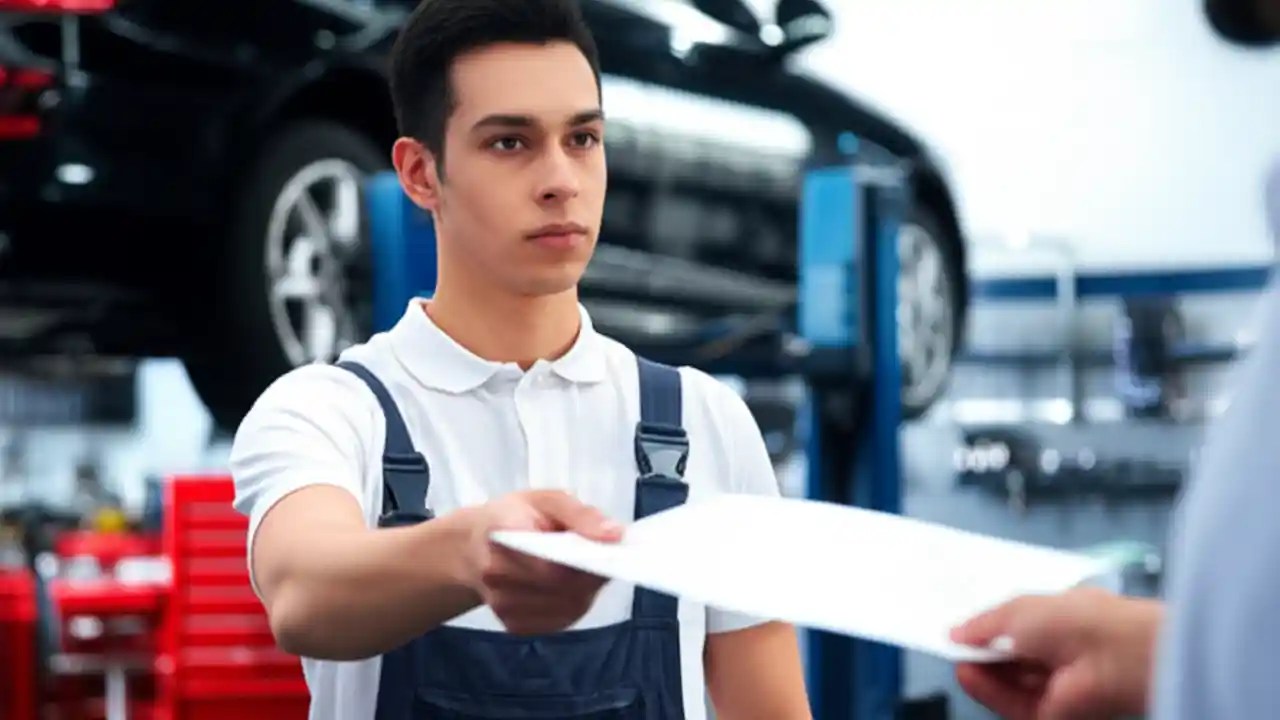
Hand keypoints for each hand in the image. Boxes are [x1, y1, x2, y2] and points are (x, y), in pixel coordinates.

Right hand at [462, 490, 622, 634]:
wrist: (472, 548)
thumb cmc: (516, 517)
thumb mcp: (547, 499)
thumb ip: (581, 514)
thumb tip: (616, 535)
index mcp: (503, 533)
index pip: (550, 558)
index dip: (585, 559)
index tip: (610, 549)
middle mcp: (496, 574)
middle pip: (562, 587)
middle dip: (592, 575)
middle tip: (608, 558)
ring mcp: (502, 604)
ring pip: (565, 607)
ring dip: (586, 592)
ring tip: (588, 570)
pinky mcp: (513, 625)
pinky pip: (558, 621)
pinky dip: (573, 606)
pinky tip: (572, 588)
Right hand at [949, 587, 1162, 719]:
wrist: (1118, 657)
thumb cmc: (1078, 620)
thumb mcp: (1019, 609)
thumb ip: (984, 623)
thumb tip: (957, 633)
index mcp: (1060, 623)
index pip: (1018, 629)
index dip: (990, 628)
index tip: (965, 628)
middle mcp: (1059, 655)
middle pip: (1009, 658)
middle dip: (981, 651)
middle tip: (956, 643)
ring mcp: (1055, 687)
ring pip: (1006, 683)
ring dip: (980, 671)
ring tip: (959, 659)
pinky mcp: (1050, 715)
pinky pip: (1011, 704)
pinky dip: (987, 691)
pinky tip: (968, 673)